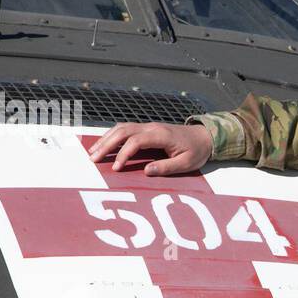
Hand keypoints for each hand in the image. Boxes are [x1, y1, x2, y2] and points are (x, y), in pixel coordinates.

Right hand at [87, 122, 211, 175]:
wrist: (204, 136)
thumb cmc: (196, 151)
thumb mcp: (186, 163)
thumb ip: (166, 167)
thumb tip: (146, 171)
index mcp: (161, 135)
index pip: (136, 142)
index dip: (124, 154)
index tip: (116, 168)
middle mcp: (152, 127)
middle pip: (123, 131)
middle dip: (107, 145)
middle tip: (94, 158)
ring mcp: (148, 126)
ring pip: (122, 128)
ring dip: (106, 139)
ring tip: (93, 152)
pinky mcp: (147, 128)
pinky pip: (126, 128)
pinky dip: (112, 135)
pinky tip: (104, 144)